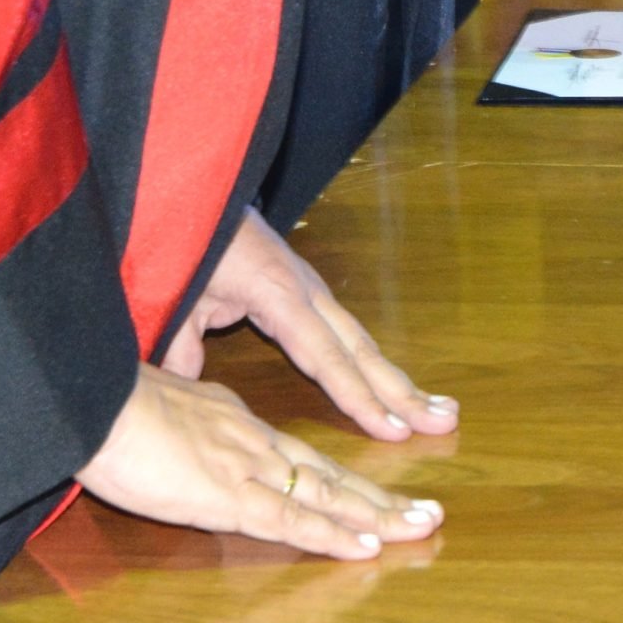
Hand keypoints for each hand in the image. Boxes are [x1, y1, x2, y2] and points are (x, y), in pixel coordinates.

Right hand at [76, 362, 441, 558]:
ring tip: (421, 528)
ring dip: (377, 514)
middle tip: (426, 514)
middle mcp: (252, 439)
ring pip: (326, 494)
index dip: (338, 476)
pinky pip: (292, 519)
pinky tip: (366, 546)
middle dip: (379, 496)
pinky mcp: (230, 494)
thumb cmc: (106, 405)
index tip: (370, 493)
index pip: (297, 455)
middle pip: (329, 471)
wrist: (89, 400)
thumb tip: (190, 430)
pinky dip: (332, 534)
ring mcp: (246, 466)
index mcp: (233, 420)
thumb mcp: (156, 406)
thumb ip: (183, 421)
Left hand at [161, 209, 458, 441]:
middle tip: (444, 421)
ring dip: (399, 380)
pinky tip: (397, 387)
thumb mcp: (178, 296)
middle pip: (359, 350)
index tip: (391, 430)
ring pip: (362, 342)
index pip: (323, 355)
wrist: (200, 192)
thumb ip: (182, 348)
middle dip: (400, 391)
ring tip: (441, 410)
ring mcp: (313, 290)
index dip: (356, 396)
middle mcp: (307, 292)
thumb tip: (189, 395)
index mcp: (278, 292)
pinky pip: (349, 334)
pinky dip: (375, 364)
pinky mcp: (310, 292)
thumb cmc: (190, 242)